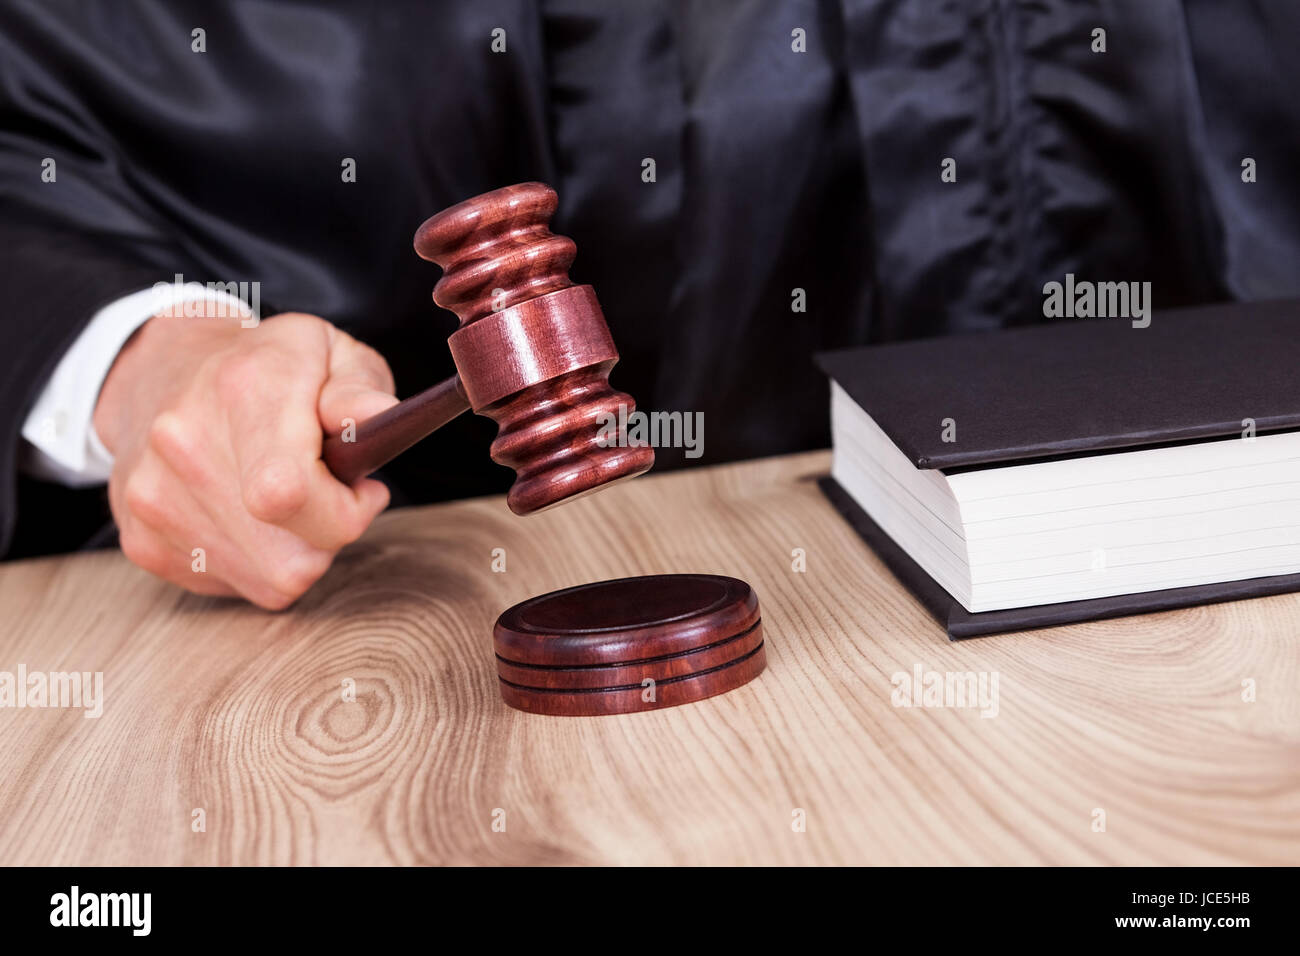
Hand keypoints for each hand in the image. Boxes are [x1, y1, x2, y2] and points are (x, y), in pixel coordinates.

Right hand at [93, 308, 397, 608]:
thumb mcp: (327, 352)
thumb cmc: (266, 368)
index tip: (362, 489)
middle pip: (290, 560)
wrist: (160, 372)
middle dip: (329, 536)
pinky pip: (234, 585)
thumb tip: (378, 415)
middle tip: (328, 493)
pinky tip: (249, 514)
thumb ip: (359, 387)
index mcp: (243, 389)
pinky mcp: (141, 539)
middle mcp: (184, 444)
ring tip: (287, 498)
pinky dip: (257, 561)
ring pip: (269, 581)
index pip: (290, 493)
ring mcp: (153, 497)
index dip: (345, 511)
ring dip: (297, 551)